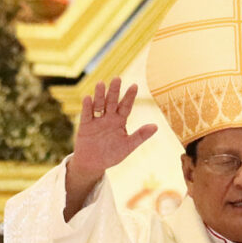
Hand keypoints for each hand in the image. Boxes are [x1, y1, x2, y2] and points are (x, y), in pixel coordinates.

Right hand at [65, 78, 156, 218]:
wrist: (94, 164)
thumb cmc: (112, 154)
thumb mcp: (128, 146)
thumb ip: (140, 136)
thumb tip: (155, 126)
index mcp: (120, 121)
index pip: (126, 107)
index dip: (129, 97)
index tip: (135, 86)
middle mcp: (109, 117)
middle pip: (112, 102)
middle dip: (114, 91)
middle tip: (117, 78)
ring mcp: (96, 120)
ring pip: (99, 105)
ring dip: (100, 95)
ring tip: (101, 84)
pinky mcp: (85, 126)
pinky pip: (86, 115)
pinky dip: (87, 107)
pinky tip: (88, 97)